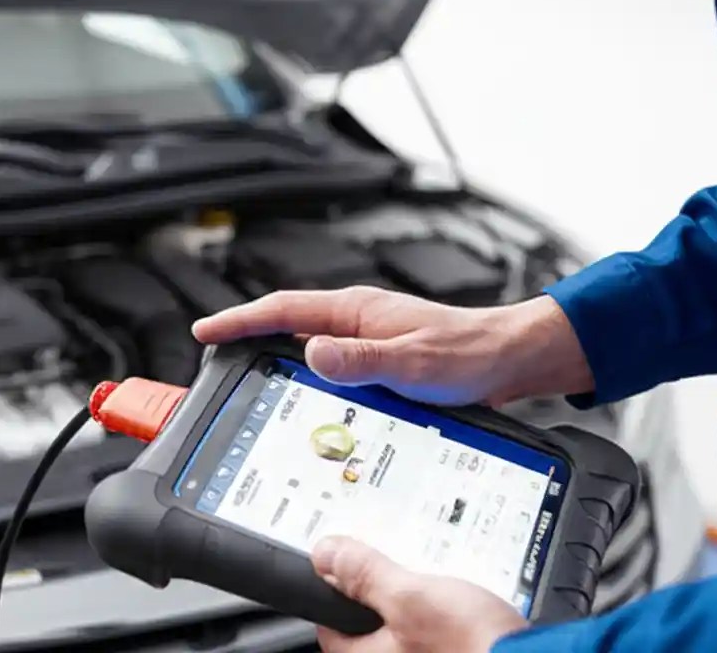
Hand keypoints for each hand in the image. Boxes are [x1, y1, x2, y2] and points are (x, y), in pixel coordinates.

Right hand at [191, 286, 592, 405]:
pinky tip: (305, 405)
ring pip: (306, 350)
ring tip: (246, 389)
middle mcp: (357, 320)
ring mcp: (367, 340)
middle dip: (246, 341)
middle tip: (213, 365)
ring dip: (276, 363)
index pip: (283, 311)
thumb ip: (362, 361)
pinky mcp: (378, 361)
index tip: (205, 332)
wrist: (511, 359)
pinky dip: (308, 381)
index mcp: (357, 311)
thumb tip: (313, 354)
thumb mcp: (413, 363)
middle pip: (286, 327)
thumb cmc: (470, 354)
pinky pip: (330, 369)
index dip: (240, 321)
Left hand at [311, 536, 527, 652]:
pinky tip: (458, 601)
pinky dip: (441, 615)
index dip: (340, 589)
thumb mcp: (410, 596)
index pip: (332, 626)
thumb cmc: (471, 645)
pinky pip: (434, 634)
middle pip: (371, 625)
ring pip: (405, 627)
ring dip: (417, 602)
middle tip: (403, 569)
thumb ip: (364, 576)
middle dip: (385, 593)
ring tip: (436, 581)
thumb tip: (326, 556)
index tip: (353, 564)